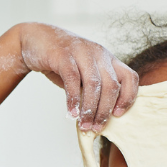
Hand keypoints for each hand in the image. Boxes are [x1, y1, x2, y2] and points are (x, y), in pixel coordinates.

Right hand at [17, 23, 139, 131]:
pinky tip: (72, 112)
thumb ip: (94, 90)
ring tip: (84, 125)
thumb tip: (101, 117)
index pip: (130, 77)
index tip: (118, 115)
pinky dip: (73, 99)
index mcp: (108, 59)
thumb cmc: (63, 61)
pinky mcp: (63, 55)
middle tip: (96, 128)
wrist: (36, 39)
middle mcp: (99, 53)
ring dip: (90, 108)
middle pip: (111, 85)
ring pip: (94, 84)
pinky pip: (72, 79)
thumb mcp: (84, 73)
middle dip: (104, 111)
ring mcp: (82, 52)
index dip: (128, 98)